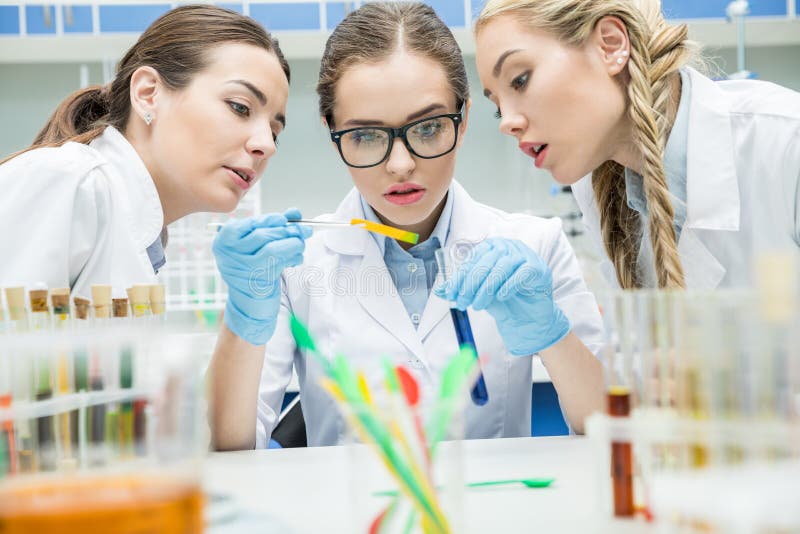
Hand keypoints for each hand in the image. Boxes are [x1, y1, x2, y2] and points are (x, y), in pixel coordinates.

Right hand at [213, 208, 310, 345]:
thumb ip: (272, 227)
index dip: (271, 219)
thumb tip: (294, 212)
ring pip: (273, 248)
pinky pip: (280, 263)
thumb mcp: (256, 245)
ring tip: (301, 244)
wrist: (247, 303)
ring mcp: (242, 267)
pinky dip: (293, 257)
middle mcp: (229, 253)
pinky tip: (297, 258)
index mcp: (224, 240)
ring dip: (293, 243)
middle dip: (288, 230)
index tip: (285, 219)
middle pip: (264, 234)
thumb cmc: (252, 270)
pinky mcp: (257, 280)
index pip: (250, 223)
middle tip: (305, 229)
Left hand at [434, 238, 569, 355]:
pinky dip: (508, 286)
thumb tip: (439, 290)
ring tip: (479, 305)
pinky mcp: (538, 268)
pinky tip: (500, 297)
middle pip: (485, 262)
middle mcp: (508, 246)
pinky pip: (521, 274)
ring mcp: (525, 255)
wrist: (528, 315)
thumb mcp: (478, 293)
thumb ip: (460, 289)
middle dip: (470, 285)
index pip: (472, 259)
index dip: (459, 277)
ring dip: (487, 288)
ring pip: (501, 268)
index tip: (451, 294)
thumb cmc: (503, 299)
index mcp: (492, 247)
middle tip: (462, 303)